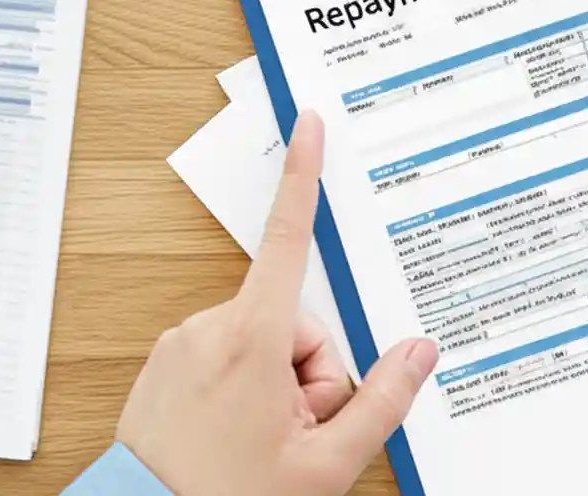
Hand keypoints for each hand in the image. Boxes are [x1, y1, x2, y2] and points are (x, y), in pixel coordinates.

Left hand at [116, 112, 438, 494]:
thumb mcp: (327, 463)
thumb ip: (384, 400)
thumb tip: (421, 350)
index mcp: (250, 338)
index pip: (288, 239)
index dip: (304, 177)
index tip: (308, 126)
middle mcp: (210, 326)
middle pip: (296, 321)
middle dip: (311, 372)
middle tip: (298, 429)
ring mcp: (182, 344)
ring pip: (263, 341)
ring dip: (280, 383)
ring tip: (264, 438)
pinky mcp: (166, 361)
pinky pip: (227, 353)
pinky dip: (246, 385)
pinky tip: (238, 430)